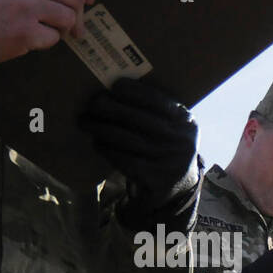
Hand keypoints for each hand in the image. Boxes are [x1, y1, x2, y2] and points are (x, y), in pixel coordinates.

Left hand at [80, 78, 198, 215]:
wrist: (177, 187)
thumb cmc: (165, 148)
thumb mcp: (172, 128)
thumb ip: (156, 112)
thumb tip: (116, 90)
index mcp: (186, 122)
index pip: (160, 102)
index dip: (136, 92)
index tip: (115, 85)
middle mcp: (181, 140)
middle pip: (139, 119)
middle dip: (112, 108)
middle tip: (92, 102)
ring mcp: (169, 161)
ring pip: (128, 139)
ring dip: (102, 128)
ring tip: (85, 121)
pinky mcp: (155, 178)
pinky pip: (125, 159)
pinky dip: (107, 149)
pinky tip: (96, 142)